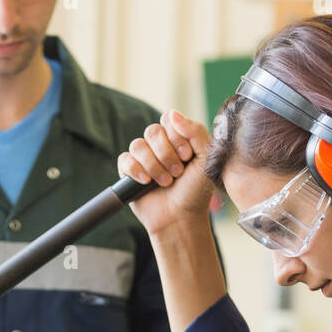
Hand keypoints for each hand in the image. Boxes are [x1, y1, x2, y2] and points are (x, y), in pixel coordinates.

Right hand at [119, 111, 215, 236]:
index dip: (176, 137)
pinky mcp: (129, 172)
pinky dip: (136, 170)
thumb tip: (172, 114)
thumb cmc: (196, 191)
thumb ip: (196, 131)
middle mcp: (159, 145)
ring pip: (138, 145)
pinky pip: (125, 159)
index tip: (187, 157)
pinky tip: (146, 182)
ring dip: (154, 165)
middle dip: (166, 155)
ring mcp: (143, 158)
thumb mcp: (206, 158)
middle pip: (152, 131)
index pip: (169, 120)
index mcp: (177, 138)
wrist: (181, 218)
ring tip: (165, 182)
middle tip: (177, 173)